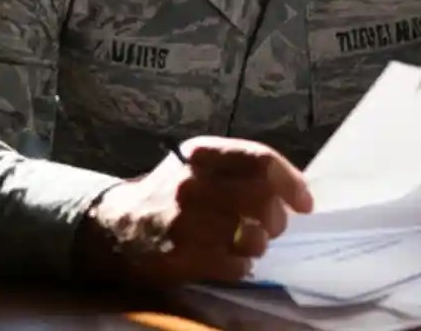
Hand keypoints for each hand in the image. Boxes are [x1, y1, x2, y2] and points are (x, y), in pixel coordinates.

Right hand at [74, 136, 312, 285]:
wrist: (116, 225)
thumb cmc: (170, 192)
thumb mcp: (197, 163)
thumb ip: (239, 167)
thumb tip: (292, 187)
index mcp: (202, 153)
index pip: (260, 160)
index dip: (291, 182)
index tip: (304, 202)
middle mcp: (192, 183)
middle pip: (262, 201)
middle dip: (277, 219)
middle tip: (272, 226)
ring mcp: (185, 222)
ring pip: (252, 237)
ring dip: (259, 244)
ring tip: (249, 243)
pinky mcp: (180, 256)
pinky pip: (235, 266)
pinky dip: (242, 266)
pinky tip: (232, 261)